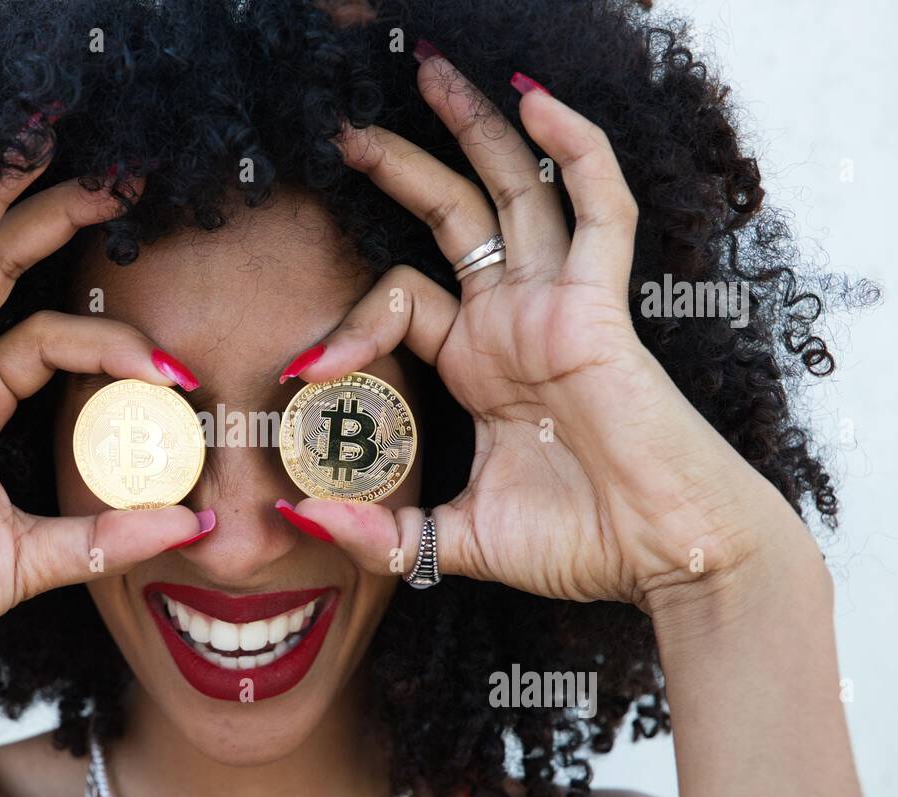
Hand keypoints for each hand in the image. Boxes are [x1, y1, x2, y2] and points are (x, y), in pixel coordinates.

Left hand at [280, 54, 808, 608]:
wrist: (662, 559)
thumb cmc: (578, 544)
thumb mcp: (454, 538)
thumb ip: (380, 531)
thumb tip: (297, 518)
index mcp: (480, 362)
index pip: (401, 299)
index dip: (348, 320)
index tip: (302, 372)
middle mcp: (514, 321)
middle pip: (452, 215)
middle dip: (401, 164)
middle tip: (345, 129)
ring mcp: (557, 306)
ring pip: (516, 191)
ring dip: (475, 129)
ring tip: (428, 72)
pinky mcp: (600, 307)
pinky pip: (597, 209)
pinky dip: (574, 151)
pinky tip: (536, 100)